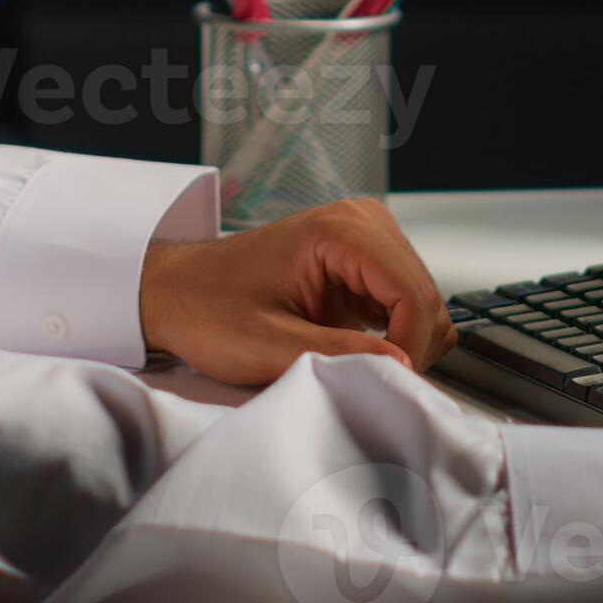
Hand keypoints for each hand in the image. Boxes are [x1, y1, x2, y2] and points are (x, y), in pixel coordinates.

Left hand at [135, 198, 457, 384]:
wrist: (176, 291)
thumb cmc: (207, 308)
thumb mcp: (267, 344)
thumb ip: (339, 353)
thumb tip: (402, 365)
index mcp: (339, 231)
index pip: (412, 294)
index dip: (410, 347)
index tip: (386, 381)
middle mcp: (360, 221)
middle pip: (426, 296)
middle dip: (408, 346)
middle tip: (366, 376)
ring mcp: (364, 237)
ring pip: (423, 300)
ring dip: (402, 340)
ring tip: (356, 360)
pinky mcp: (362, 259)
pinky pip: (404, 301)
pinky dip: (393, 332)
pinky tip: (355, 345)